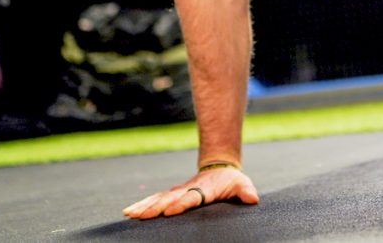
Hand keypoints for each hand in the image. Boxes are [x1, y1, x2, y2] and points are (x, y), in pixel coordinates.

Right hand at [123, 166, 259, 218]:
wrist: (218, 167)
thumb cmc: (230, 180)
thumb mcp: (241, 184)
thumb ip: (245, 191)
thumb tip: (253, 198)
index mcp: (204, 189)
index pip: (192, 197)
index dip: (182, 203)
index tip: (171, 210)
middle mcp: (188, 189)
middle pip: (170, 198)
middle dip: (156, 207)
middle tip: (142, 216)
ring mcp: (178, 191)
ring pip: (159, 198)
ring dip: (145, 206)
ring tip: (130, 214)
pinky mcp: (172, 194)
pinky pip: (155, 199)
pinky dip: (143, 204)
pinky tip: (129, 211)